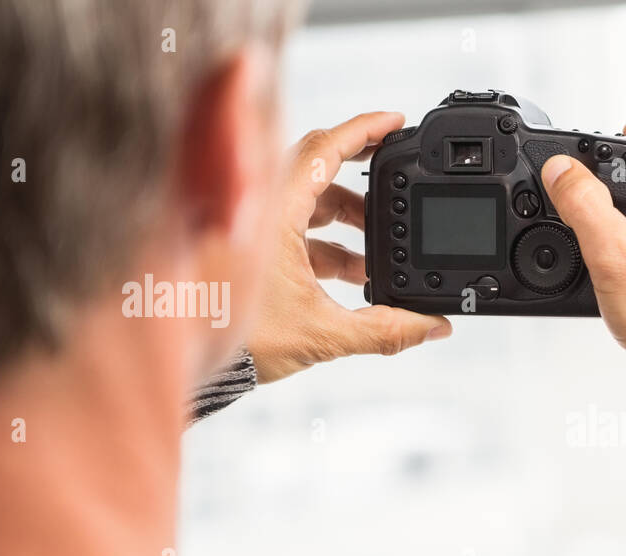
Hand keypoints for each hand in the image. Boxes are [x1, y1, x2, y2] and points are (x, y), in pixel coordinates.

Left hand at [250, 112, 451, 383]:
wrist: (192, 363)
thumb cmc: (238, 341)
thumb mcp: (322, 334)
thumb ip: (385, 330)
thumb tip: (433, 327)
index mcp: (273, 212)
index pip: (325, 148)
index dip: (365, 131)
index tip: (397, 123)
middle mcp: (259, 208)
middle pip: (319, 167)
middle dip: (364, 179)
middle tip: (397, 182)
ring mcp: (251, 224)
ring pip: (308, 199)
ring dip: (348, 217)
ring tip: (381, 247)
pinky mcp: (249, 244)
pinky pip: (295, 225)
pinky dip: (328, 239)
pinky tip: (355, 270)